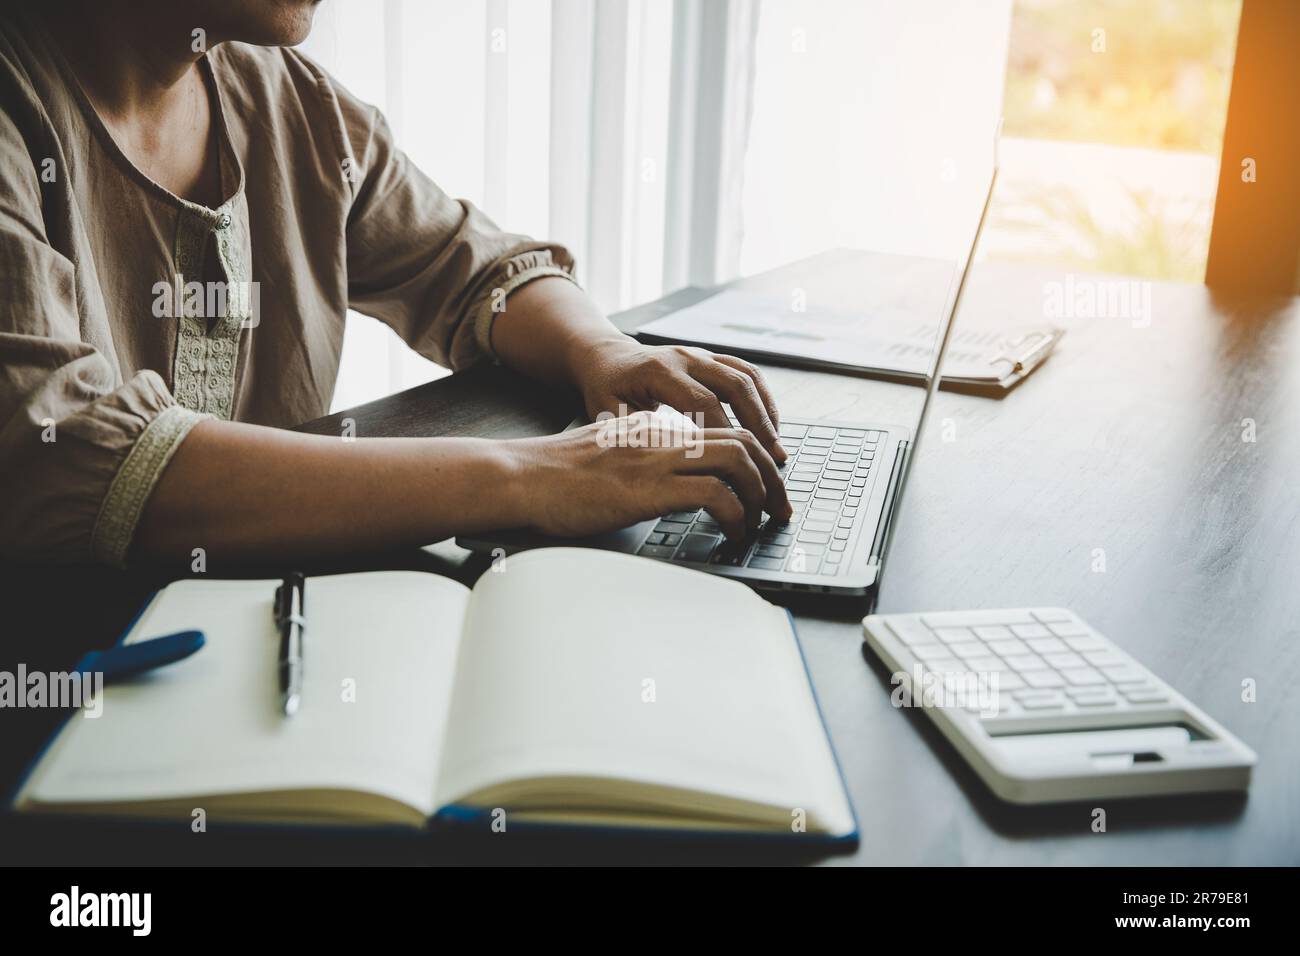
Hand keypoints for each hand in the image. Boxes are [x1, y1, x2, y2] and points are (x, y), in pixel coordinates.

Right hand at [508, 412, 792, 541]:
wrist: (521, 477)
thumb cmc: (553, 476)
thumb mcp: (605, 455)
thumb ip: (638, 459)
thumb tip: (665, 483)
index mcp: (655, 427)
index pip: (723, 431)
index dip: (755, 459)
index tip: (765, 486)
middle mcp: (664, 436)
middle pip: (744, 442)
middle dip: (772, 477)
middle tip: (780, 509)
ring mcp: (659, 460)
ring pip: (739, 462)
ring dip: (762, 496)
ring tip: (762, 524)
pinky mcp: (650, 489)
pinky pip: (715, 496)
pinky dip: (736, 516)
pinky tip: (732, 535)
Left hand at [568, 336, 787, 462]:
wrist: (607, 357)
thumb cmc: (606, 389)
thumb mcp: (607, 413)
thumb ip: (635, 434)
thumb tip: (665, 463)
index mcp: (658, 371)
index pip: (702, 402)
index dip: (724, 433)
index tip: (739, 463)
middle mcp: (685, 357)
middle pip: (735, 386)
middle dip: (758, 424)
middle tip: (772, 458)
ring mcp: (701, 354)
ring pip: (746, 377)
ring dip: (767, 412)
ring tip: (777, 446)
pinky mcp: (711, 358)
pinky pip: (747, 372)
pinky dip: (763, 398)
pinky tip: (771, 425)